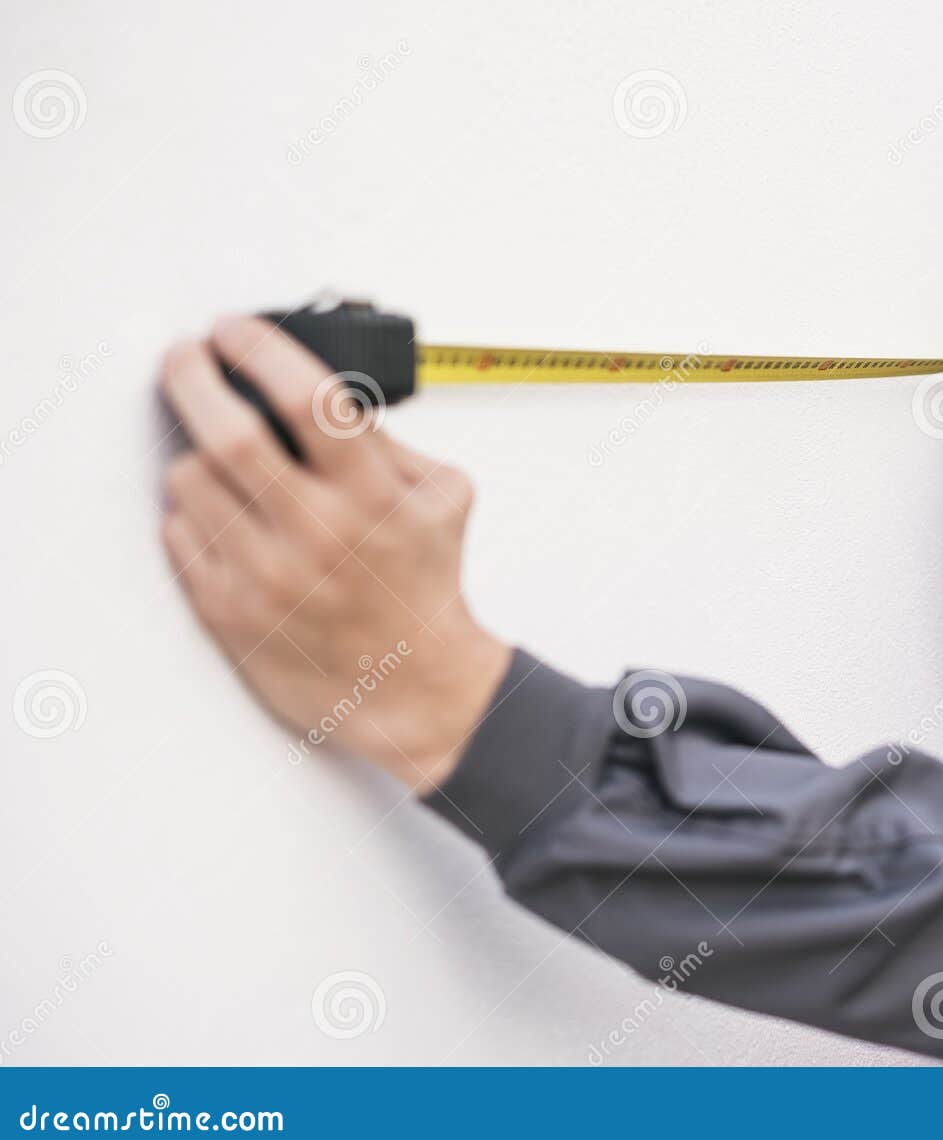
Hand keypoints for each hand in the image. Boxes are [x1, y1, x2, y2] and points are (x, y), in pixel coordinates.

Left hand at [159, 315, 511, 791]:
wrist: (413, 687)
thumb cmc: (422, 589)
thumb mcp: (443, 500)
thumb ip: (392, 441)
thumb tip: (328, 391)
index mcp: (372, 495)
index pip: (307, 397)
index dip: (259, 347)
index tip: (233, 329)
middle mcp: (316, 531)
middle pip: (227, 431)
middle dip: (192, 375)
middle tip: (186, 357)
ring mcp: (265, 574)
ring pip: (190, 478)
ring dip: (196, 453)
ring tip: (220, 459)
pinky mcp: (228, 610)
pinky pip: (179, 533)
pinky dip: (192, 512)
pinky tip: (225, 516)